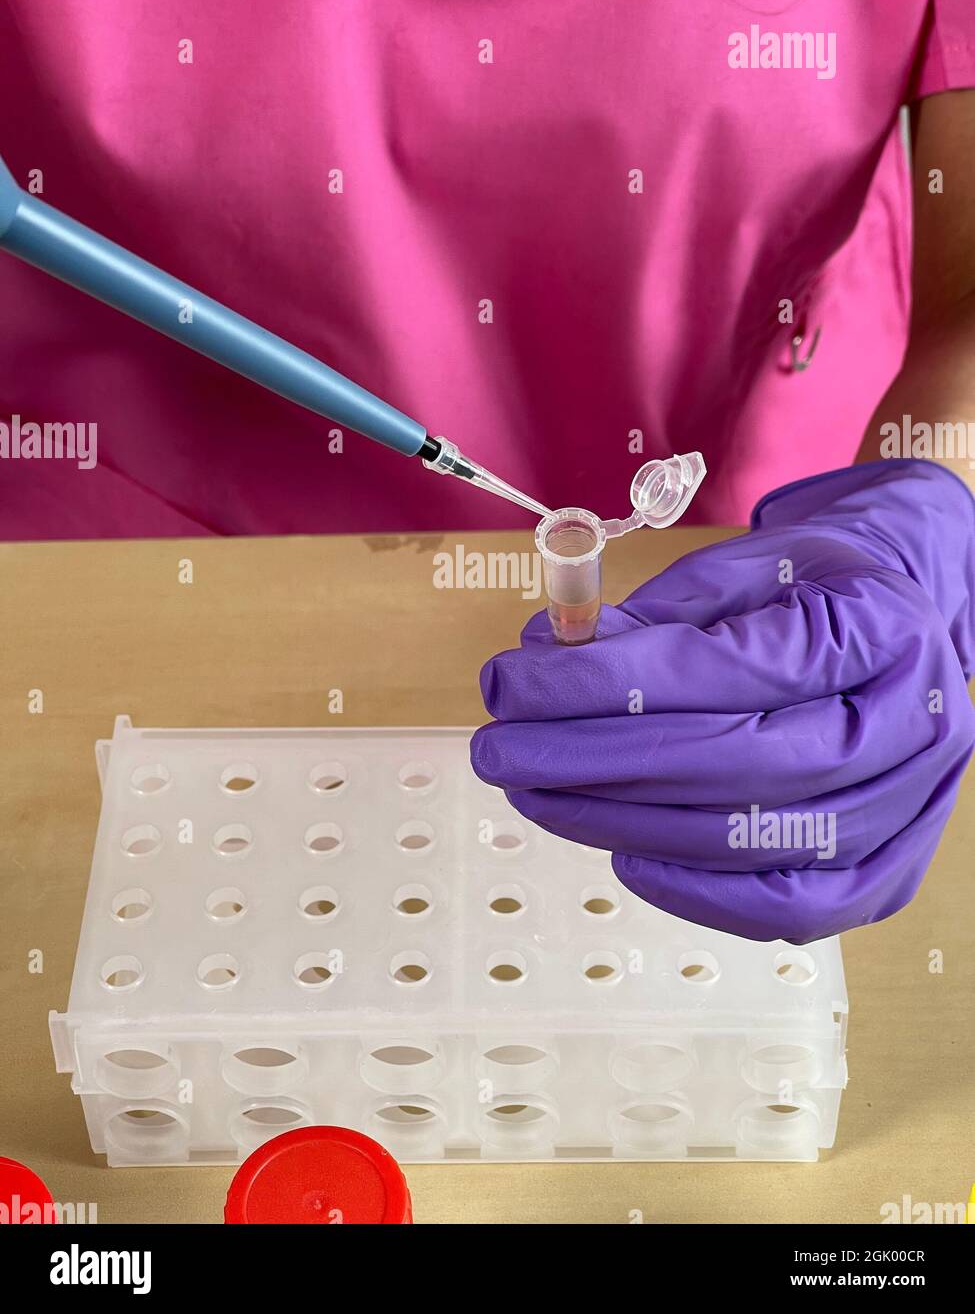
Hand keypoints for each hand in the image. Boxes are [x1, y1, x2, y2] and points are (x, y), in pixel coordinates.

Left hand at [471, 462, 974, 941]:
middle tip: (500, 751)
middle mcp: (912, 725)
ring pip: (749, 842)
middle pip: (735, 763)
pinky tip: (619, 853)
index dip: (606, 684)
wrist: (906, 624)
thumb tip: (541, 661)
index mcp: (879, 628)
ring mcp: (908, 810)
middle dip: (596, 761)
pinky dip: (694, 891)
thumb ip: (652, 619)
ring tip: (535, 792)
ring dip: (622, 824)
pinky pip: (786, 909)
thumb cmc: (815, 590)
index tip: (512, 684)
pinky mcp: (887, 873)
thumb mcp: (742, 569)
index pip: (724, 669)